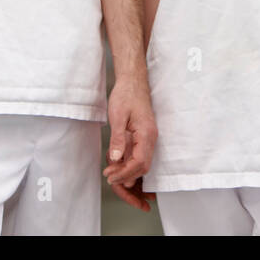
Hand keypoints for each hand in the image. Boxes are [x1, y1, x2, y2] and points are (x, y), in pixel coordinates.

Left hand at [102, 75, 157, 209]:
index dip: (125, 173)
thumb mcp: (118, 116)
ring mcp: (148, 137)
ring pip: (141, 162)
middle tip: (109, 177)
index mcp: (146, 134)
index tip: (110, 177)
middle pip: (143, 166)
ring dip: (127, 170)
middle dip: (126, 175)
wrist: (133, 81)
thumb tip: (116, 159)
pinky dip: (128, 162)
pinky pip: (138, 154)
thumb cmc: (126, 95)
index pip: (139, 163)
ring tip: (111, 172)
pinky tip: (116, 162)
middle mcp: (151, 138)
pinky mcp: (143, 136)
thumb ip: (117, 138)